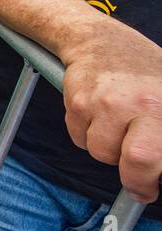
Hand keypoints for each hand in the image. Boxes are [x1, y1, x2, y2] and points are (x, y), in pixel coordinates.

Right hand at [62, 28, 161, 203]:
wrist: (99, 39)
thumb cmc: (141, 70)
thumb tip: (160, 170)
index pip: (150, 157)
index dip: (147, 182)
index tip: (148, 190)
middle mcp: (135, 103)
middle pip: (129, 159)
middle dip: (133, 178)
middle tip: (138, 182)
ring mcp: (103, 103)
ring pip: (100, 152)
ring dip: (108, 148)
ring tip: (117, 126)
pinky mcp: (77, 102)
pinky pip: (79, 137)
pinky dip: (86, 134)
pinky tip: (97, 115)